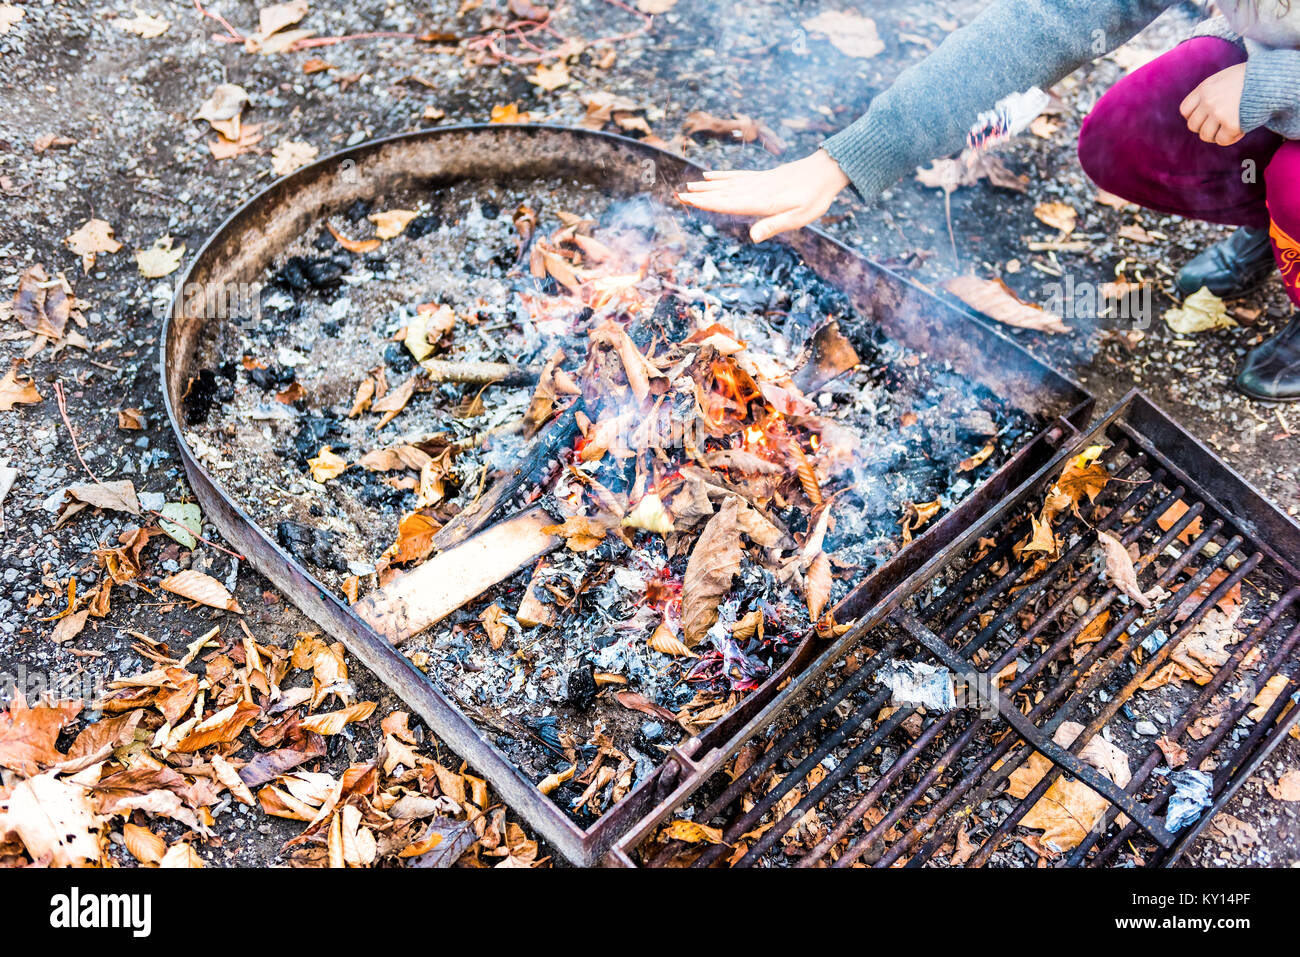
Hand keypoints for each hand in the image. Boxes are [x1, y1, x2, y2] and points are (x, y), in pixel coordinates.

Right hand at [676, 149, 850, 242]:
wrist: (826, 171)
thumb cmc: (815, 198)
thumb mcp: (799, 217)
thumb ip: (774, 225)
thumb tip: (752, 237)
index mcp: (762, 202)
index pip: (729, 203)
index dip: (708, 203)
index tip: (688, 200)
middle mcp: (755, 189)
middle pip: (723, 193)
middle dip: (701, 195)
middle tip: (678, 195)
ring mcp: (758, 181)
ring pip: (727, 183)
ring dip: (707, 186)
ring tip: (688, 186)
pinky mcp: (762, 177)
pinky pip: (737, 176)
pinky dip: (722, 176)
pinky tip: (711, 175)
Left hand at [1180, 63, 1247, 145]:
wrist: (1272, 79)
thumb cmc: (1251, 78)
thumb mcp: (1225, 78)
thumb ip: (1211, 92)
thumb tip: (1200, 112)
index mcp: (1205, 88)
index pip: (1185, 110)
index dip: (1194, 116)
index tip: (1206, 117)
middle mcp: (1208, 101)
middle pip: (1193, 125)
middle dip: (1205, 127)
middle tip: (1220, 125)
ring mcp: (1218, 113)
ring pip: (1205, 136)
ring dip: (1217, 135)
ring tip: (1231, 128)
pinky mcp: (1231, 124)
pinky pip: (1222, 140)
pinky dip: (1231, 138)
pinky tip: (1241, 130)